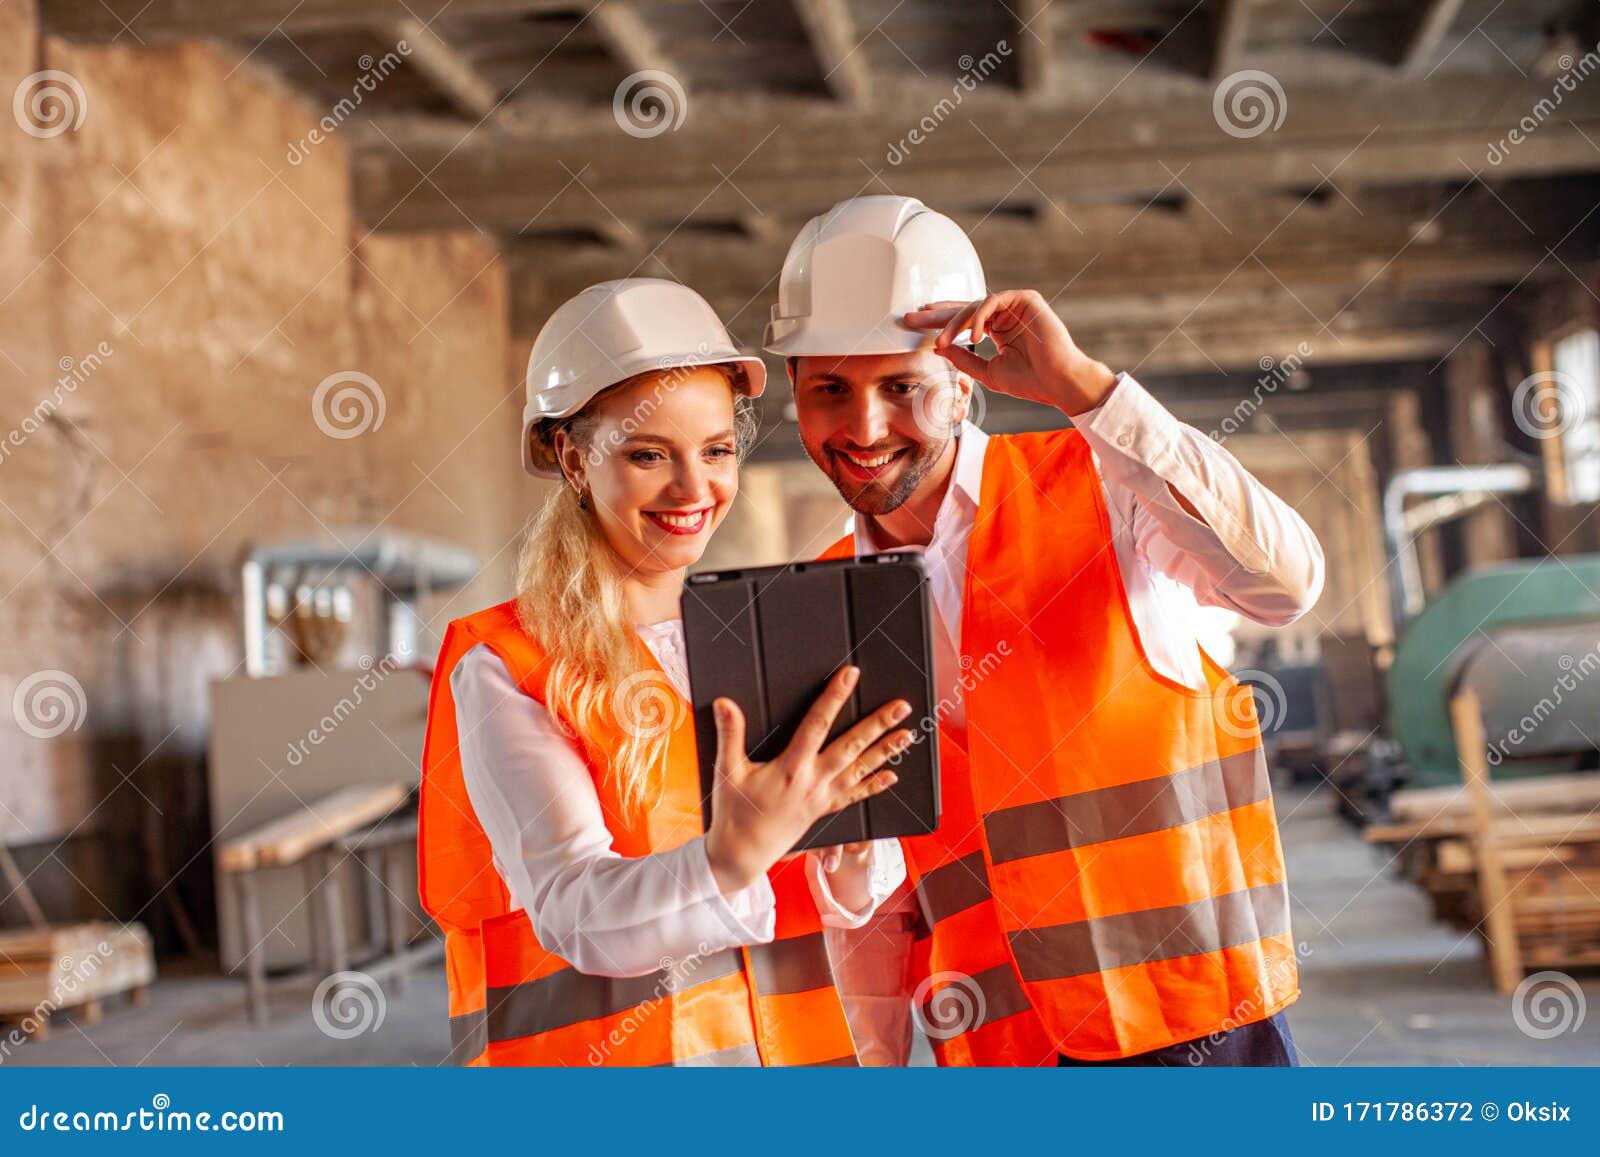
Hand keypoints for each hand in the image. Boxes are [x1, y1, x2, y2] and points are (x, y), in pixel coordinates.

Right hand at [705, 666, 911, 894]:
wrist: (741, 856)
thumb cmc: (733, 813)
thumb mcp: (727, 770)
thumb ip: (730, 734)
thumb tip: (725, 703)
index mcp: (791, 767)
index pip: (818, 723)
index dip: (835, 697)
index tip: (851, 675)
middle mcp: (813, 781)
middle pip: (852, 746)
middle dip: (878, 725)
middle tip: (901, 707)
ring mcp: (822, 797)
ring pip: (860, 770)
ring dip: (885, 752)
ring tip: (907, 735)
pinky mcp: (823, 810)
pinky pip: (854, 796)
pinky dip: (874, 786)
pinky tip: (891, 776)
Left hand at [904, 290, 1116, 415]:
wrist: (1058, 383)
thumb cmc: (1029, 381)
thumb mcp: (987, 371)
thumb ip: (963, 358)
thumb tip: (938, 347)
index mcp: (998, 328)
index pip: (963, 320)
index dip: (940, 322)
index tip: (914, 325)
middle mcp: (1005, 314)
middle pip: (964, 308)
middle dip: (936, 315)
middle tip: (910, 318)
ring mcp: (1016, 304)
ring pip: (974, 305)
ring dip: (954, 323)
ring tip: (940, 341)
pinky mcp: (1026, 299)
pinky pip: (992, 301)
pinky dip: (978, 317)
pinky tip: (972, 336)